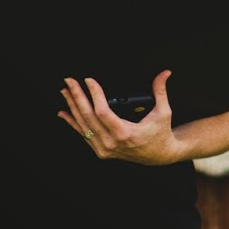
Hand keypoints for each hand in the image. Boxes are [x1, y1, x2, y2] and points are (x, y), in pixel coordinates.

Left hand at [58, 70, 181, 165]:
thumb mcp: (164, 112)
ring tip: (65, 92)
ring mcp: (104, 149)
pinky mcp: (101, 151)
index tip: (89, 80)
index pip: (102, 112)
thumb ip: (161, 91)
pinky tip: (64, 113)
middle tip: (70, 81)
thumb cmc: (161, 134)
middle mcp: (111, 143)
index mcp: (125, 133)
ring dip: (72, 107)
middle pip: (88, 117)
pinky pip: (84, 135)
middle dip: (77, 96)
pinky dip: (73, 123)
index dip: (94, 95)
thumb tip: (165, 73)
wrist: (159, 156)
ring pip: (83, 126)